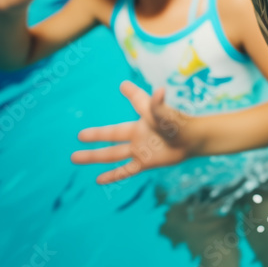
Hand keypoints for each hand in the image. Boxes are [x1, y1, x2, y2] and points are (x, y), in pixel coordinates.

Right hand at [71, 82, 191, 183]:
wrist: (192, 143)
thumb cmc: (180, 126)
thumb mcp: (165, 115)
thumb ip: (157, 105)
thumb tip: (159, 90)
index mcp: (142, 119)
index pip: (135, 104)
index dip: (131, 94)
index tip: (124, 85)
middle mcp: (138, 135)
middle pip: (111, 135)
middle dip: (95, 135)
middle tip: (79, 136)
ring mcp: (139, 150)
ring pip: (112, 154)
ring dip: (94, 157)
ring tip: (75, 158)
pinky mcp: (145, 163)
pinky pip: (125, 170)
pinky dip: (112, 175)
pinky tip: (98, 180)